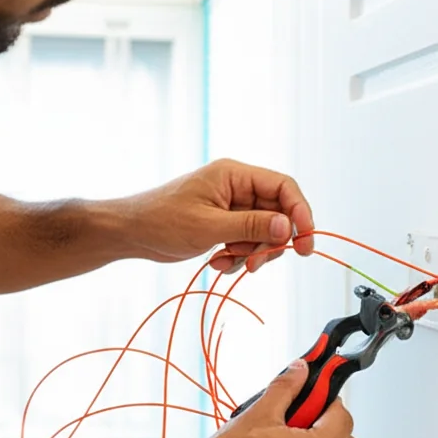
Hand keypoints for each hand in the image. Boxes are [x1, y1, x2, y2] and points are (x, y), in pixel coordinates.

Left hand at [123, 158, 314, 272]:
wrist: (130, 233)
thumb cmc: (160, 220)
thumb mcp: (208, 226)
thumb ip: (251, 226)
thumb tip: (287, 227)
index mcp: (234, 175)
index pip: (283, 187)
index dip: (300, 212)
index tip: (306, 241)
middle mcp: (237, 187)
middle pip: (278, 213)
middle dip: (271, 242)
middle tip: (258, 262)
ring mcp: (232, 206)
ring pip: (264, 232)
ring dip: (252, 253)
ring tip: (228, 262)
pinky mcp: (225, 224)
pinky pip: (248, 241)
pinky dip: (239, 256)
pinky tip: (218, 262)